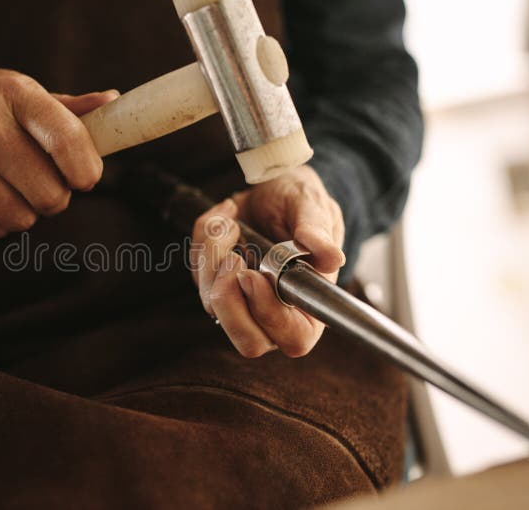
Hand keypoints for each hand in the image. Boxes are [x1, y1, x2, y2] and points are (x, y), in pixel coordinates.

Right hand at [0, 69, 117, 238]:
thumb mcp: (10, 95)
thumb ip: (64, 107)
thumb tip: (113, 104)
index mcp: (13, 92)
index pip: (69, 139)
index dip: (86, 170)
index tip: (84, 178)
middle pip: (52, 192)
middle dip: (51, 197)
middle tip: (33, 184)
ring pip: (22, 217)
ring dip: (19, 212)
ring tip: (0, 188)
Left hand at [191, 165, 345, 357]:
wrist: (274, 187)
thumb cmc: (301, 203)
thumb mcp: (315, 207)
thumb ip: (319, 231)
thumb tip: (331, 258)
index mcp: (309, 307)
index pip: (293, 338)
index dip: (269, 314)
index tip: (253, 276)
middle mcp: (273, 314)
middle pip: (247, 341)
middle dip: (229, 300)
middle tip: (234, 258)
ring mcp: (241, 303)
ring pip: (213, 305)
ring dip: (213, 258)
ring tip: (231, 222)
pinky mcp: (215, 285)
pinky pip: (197, 274)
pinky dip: (204, 241)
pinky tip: (225, 218)